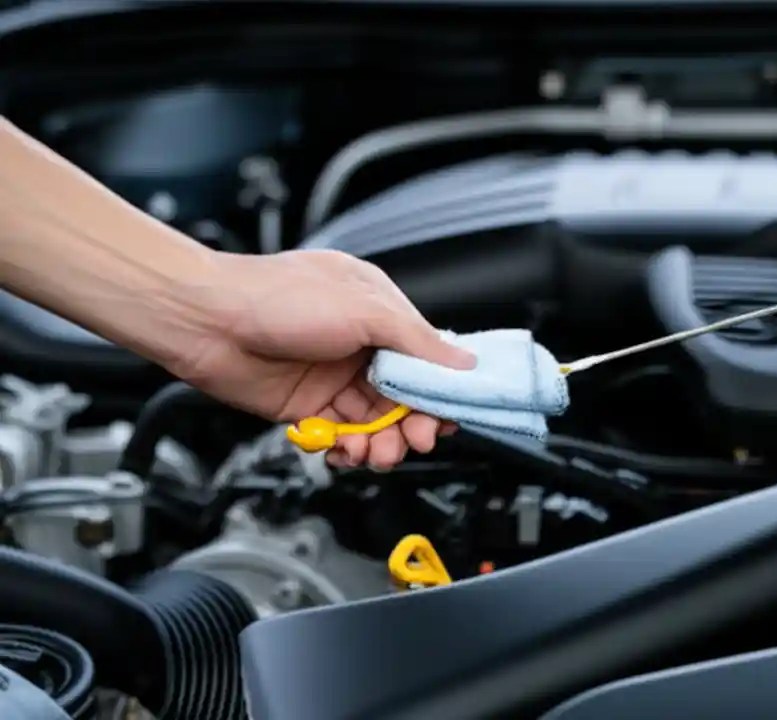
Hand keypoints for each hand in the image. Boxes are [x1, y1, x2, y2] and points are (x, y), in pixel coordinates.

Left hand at [168, 249, 475, 468]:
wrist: (205, 322)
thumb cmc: (276, 298)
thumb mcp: (365, 310)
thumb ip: (418, 341)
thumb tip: (463, 362)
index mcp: (380, 312)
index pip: (426, 359)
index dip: (439, 393)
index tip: (446, 419)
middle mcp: (360, 344)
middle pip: (405, 397)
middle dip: (413, 424)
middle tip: (414, 442)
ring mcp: (333, 376)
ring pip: (376, 422)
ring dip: (382, 443)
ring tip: (376, 454)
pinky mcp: (307, 406)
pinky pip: (342, 437)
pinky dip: (348, 449)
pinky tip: (345, 452)